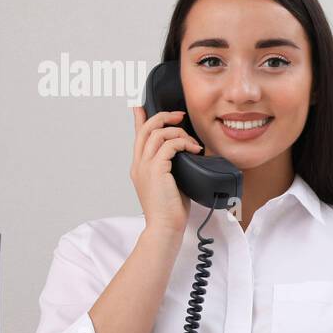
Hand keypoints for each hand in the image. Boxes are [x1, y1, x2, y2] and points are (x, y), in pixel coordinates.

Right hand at [131, 104, 200, 236]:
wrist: (165, 228)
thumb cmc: (171, 210)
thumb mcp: (172, 183)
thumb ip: (172, 166)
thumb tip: (187, 153)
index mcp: (140, 167)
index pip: (138, 136)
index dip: (139, 118)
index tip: (140, 105)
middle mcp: (139, 164)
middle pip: (146, 128)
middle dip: (163, 117)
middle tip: (180, 116)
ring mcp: (145, 167)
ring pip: (157, 133)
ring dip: (178, 132)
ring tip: (193, 143)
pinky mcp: (156, 170)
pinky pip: (168, 145)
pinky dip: (183, 143)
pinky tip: (194, 150)